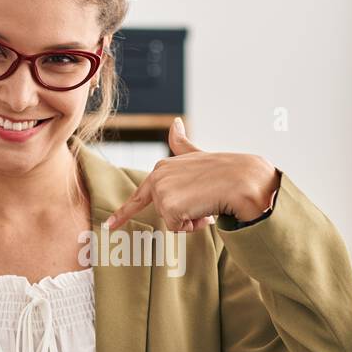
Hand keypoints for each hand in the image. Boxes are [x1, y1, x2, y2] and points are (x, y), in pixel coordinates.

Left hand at [105, 118, 278, 231]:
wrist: (242, 178)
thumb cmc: (225, 170)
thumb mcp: (198, 156)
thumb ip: (182, 145)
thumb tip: (175, 123)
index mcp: (163, 167)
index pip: (140, 195)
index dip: (123, 213)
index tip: (109, 226)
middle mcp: (158, 176)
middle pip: (165, 213)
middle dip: (185, 214)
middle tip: (203, 201)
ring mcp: (163, 191)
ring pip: (171, 222)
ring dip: (191, 219)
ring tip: (206, 203)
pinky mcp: (169, 205)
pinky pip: (178, 228)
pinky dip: (193, 224)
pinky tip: (205, 210)